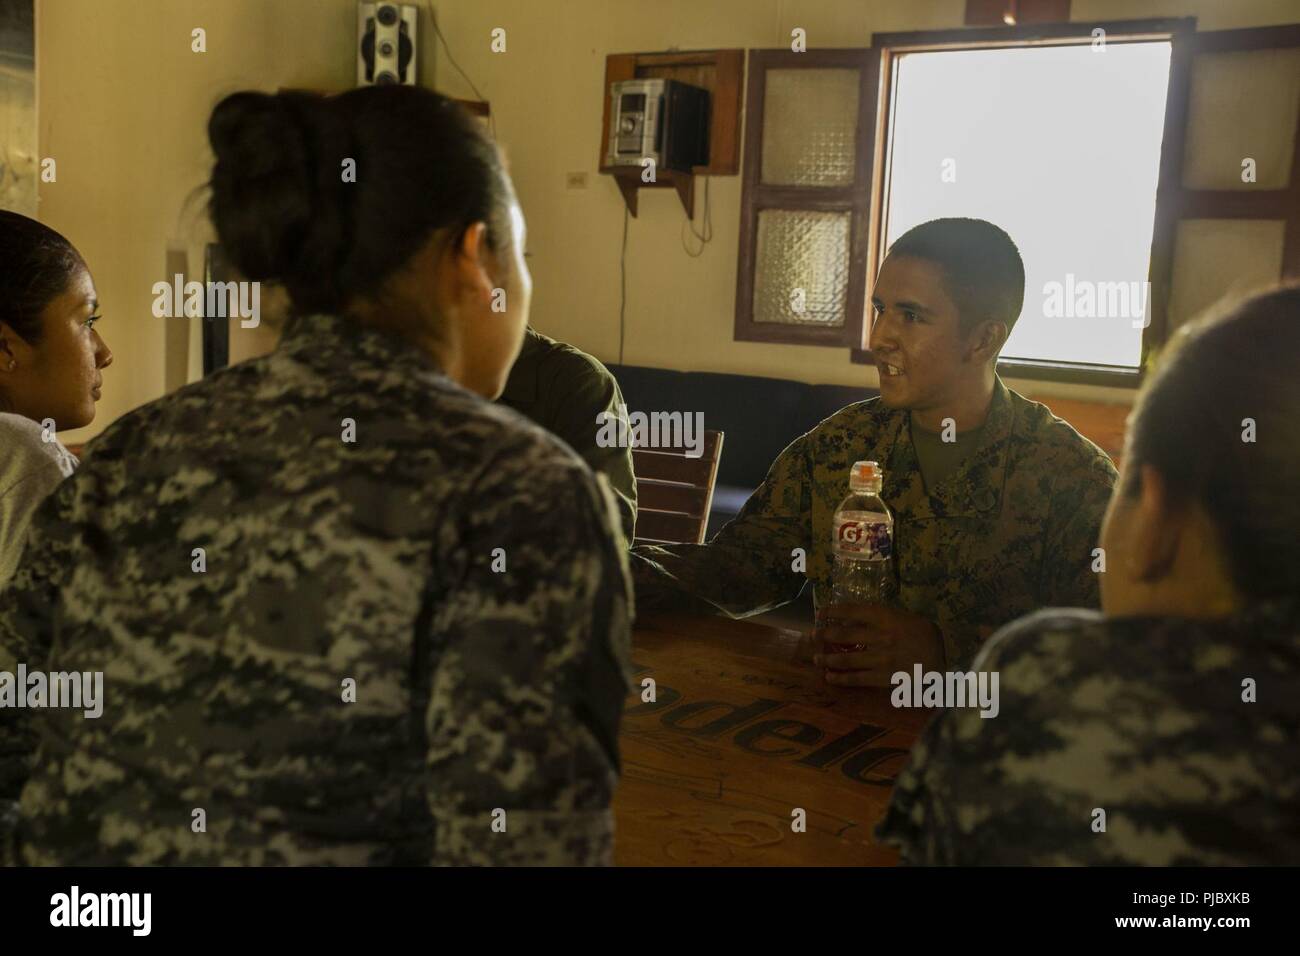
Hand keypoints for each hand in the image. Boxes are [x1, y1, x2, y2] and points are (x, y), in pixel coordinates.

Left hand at [812, 603, 943, 686]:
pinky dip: (841, 678)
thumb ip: (888, 617)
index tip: (821, 613)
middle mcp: (882, 637)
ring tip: (817, 660)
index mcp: (888, 618)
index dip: (834, 611)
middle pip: (844, 635)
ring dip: (828, 660)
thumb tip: (862, 617)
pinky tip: (830, 678)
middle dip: (824, 636)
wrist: (945, 665)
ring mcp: (882, 659)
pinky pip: (858, 679)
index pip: (853, 611)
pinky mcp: (884, 678)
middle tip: (813, 637)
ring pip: (847, 659)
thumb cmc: (928, 638)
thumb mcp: (911, 618)